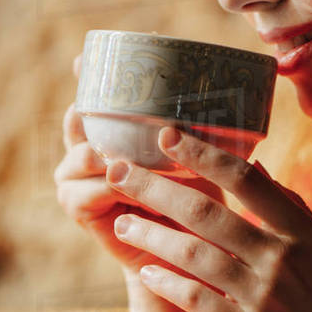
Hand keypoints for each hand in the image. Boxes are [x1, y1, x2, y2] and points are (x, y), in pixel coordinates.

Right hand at [52, 52, 227, 277]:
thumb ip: (202, 130)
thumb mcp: (201, 157)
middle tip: (102, 106)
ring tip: (125, 158)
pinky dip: (106, 190)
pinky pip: (82, 192)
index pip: (97, 95)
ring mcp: (79, 178)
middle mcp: (92, 148)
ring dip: (104, 155)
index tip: (85, 57)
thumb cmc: (200, 198)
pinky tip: (127, 190)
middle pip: (77, 120)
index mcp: (118, 130)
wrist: (189, 255)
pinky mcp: (79, 208)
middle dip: (87, 110)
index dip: (88, 75)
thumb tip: (235, 92)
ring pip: (80, 156)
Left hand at [104, 126, 311, 311]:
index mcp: (302, 232)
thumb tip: (257, 165)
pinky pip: (197, 300)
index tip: (167, 134)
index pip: (247, 179)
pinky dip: (167, 283)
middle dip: (157, 187)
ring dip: (151, 235)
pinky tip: (145, 272)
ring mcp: (264, 296)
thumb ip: (291, 208)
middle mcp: (282, 258)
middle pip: (208, 212)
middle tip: (118, 170)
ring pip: (194, 254)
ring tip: (122, 222)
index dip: (204, 154)